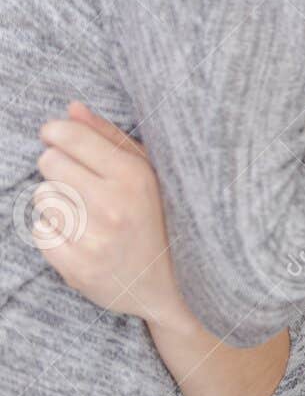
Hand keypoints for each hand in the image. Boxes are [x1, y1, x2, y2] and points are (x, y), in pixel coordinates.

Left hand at [31, 101, 193, 331]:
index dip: (56, 133)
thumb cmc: (158, 218)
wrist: (173, 286)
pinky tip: (80, 237)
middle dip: (59, 168)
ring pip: (42, 197)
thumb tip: (71, 109)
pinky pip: (40, 231)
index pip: (68, 137)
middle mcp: (114, 206)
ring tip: (87, 214)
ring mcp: (94, 239)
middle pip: (48, 164)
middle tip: (80, 183)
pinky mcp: (77, 268)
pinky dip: (54, 232)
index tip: (57, 137)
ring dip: (57, 202)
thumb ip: (109, 138)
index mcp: (134, 176)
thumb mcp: (147, 172)